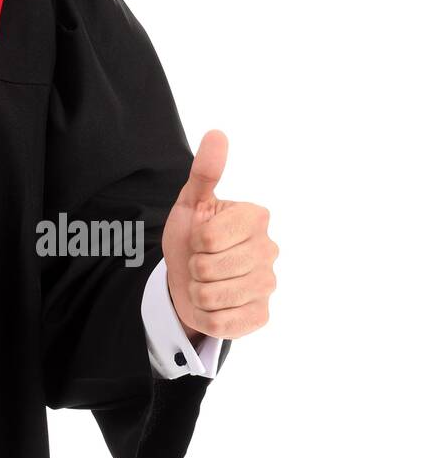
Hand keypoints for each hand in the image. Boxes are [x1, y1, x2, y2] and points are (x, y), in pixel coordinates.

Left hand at [161, 130, 277, 343]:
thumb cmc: (191, 235)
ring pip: (213, 297)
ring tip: (204, 282)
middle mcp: (269, 250)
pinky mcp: (261, 316)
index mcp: (256, 218)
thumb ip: (205, 170)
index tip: (199, 237)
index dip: (194, 239)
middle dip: (193, 267)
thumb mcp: (191, 201)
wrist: (187, 277)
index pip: (209, 237)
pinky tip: (213, 304)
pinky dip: (205, 316)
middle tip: (200, 262)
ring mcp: (268, 285)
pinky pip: (221, 323)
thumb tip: (217, 133)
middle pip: (209, 268)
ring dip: (196, 292)